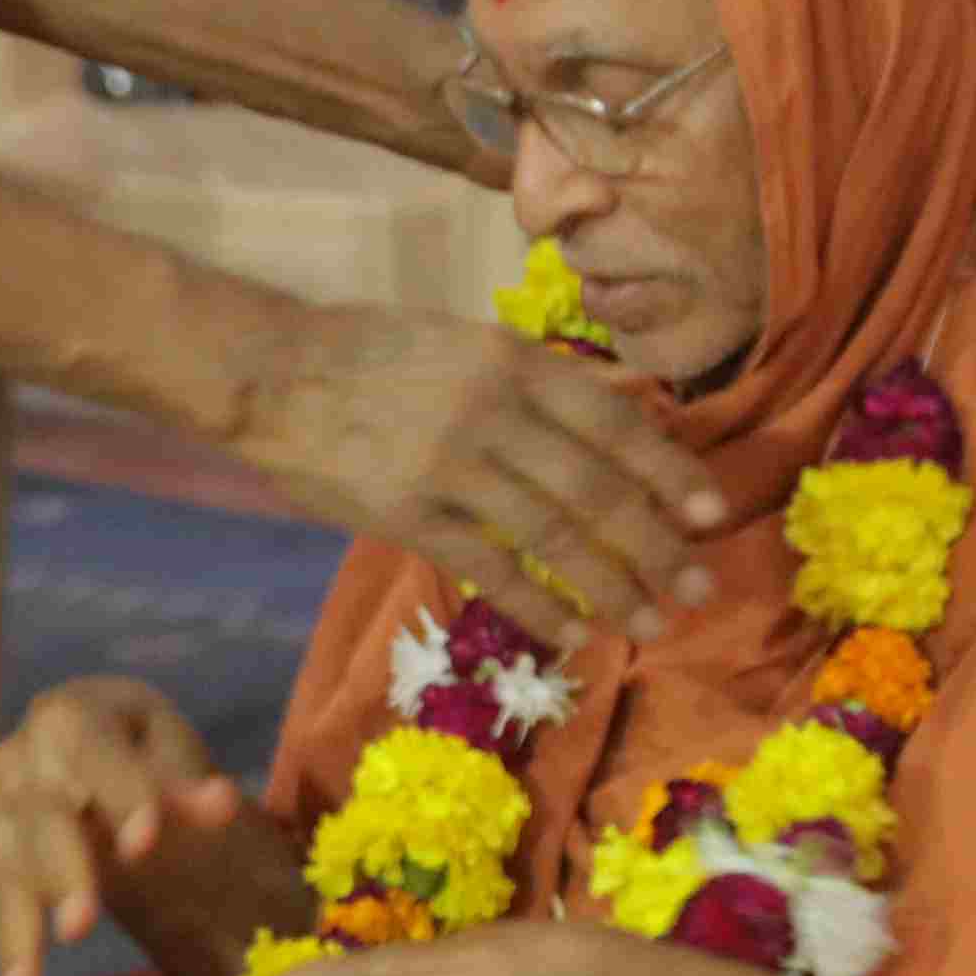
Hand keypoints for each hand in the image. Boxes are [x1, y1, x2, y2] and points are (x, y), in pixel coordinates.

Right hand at [0, 676, 250, 975]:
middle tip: (83, 925)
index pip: (90, 748)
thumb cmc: (150, 761)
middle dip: (61, 872)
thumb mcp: (179, 765)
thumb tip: (222, 803)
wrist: (106, 770)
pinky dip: (9, 965)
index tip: (145, 840)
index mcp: (71, 716)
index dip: (116, 792)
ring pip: (6, 871)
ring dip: (18, 933)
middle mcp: (19, 759)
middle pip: (37, 815)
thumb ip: (195, 790)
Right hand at [228, 305, 726, 651]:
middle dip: (657, 544)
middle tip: (698, 587)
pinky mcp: (405, 512)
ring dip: (611, 584)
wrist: (267, 370)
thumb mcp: (466, 341)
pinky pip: (487, 567)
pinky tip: (571, 633)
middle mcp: (491, 409)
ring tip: (650, 623)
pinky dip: (535, 604)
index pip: (614, 422)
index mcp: (512, 360)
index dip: (668, 471)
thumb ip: (541, 379)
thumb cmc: (368, 353)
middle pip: (596, 486)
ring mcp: (448, 464)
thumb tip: (628, 405)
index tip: (708, 512)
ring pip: (552, 533)